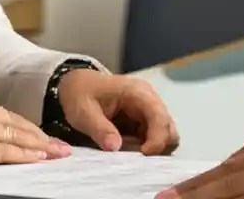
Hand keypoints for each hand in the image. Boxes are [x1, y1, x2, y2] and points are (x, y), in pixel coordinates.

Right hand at [0, 93, 71, 170]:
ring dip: (38, 145)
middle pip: (15, 122)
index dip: (24, 124)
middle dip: (39, 134)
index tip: (39, 133)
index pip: (3, 113)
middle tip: (60, 144)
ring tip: (57, 153)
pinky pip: (2, 151)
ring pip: (14, 136)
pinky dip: (23, 155)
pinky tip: (37, 159)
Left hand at [57, 70, 179, 154]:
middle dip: (157, 145)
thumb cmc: (80, 94)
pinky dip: (143, 149)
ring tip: (128, 154)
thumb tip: (115, 147)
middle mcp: (149, 101)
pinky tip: (126, 151)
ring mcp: (147, 112)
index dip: (157, 137)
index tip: (145, 154)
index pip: (159, 115)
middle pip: (168, 127)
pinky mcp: (142, 123)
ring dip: (151, 148)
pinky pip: (152, 139)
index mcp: (138, 92)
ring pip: (164, 135)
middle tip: (135, 157)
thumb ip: (99, 129)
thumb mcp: (84, 112)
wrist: (75, 86)